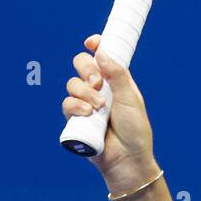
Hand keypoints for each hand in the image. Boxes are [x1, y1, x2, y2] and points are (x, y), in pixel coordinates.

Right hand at [62, 34, 156, 188]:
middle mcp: (100, 88)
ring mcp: (86, 102)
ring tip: (99, 107)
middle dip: (86, 69)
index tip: (91, 42)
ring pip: (72, 83)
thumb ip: (117, 75)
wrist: (126, 158)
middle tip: (98, 83)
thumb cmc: (134, 129)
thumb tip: (102, 52)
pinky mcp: (76, 118)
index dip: (95, 46)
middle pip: (81, 64)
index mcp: (116, 79)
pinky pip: (66, 103)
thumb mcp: (130, 98)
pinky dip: (75, 105)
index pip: (102, 56)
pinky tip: (87, 113)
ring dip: (84, 92)